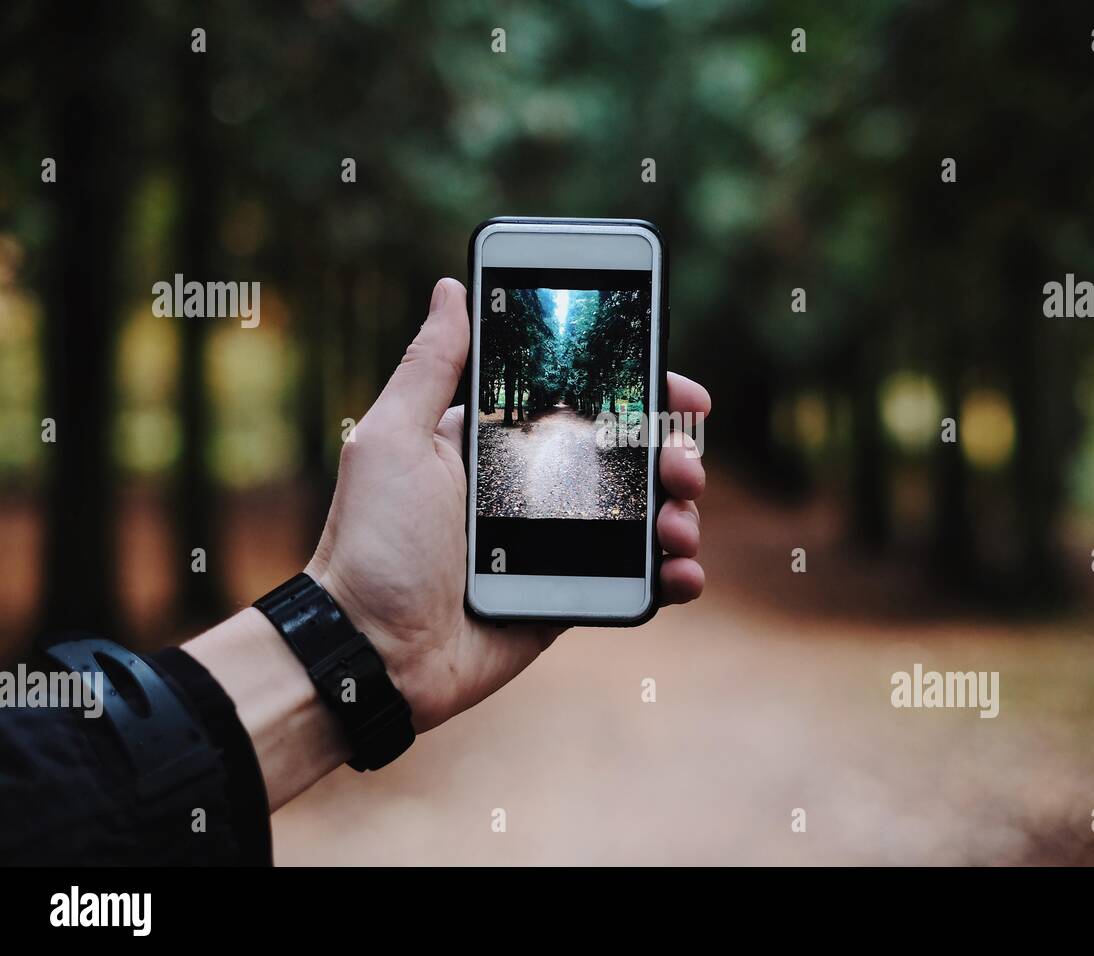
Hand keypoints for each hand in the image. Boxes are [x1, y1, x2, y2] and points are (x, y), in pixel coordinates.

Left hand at [305, 278, 708, 732]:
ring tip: (679, 524)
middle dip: (672, 454)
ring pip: (643, 516)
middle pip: (628, 457)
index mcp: (496, 445)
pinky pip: (635, 580)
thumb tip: (452, 289)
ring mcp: (555, 545)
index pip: (582, 403)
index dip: (639, 392)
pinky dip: (672, 575)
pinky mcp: (568, 596)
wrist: (370, 653)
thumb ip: (430, 366)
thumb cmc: (370, 542)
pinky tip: (681, 571)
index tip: (680, 392)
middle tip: (684, 465)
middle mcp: (532, 489)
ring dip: (679, 512)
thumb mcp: (393, 439)